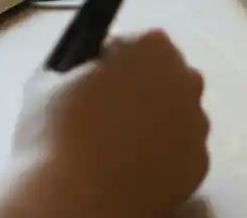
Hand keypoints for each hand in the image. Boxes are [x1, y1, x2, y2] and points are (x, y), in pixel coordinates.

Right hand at [0, 30, 209, 217]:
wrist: (75, 200)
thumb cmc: (55, 134)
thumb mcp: (45, 84)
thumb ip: (70, 67)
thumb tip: (74, 70)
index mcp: (152, 48)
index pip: (134, 44)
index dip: (110, 63)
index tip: (91, 85)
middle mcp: (187, 79)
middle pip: (163, 77)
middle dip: (139, 90)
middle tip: (103, 116)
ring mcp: (198, 122)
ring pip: (176, 115)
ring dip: (153, 124)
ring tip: (115, 149)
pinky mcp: (201, 162)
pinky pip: (180, 152)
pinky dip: (162, 158)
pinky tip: (132, 170)